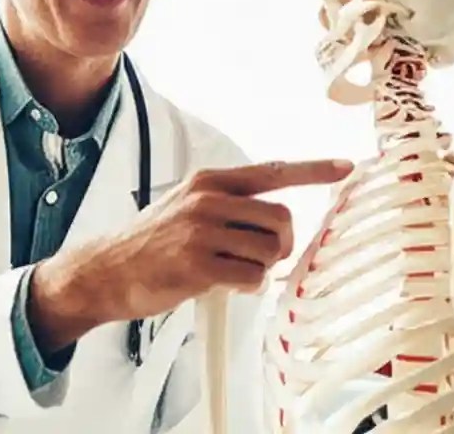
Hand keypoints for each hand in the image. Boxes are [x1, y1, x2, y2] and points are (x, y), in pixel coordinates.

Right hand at [28, 159, 352, 352]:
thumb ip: (230, 205)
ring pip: (269, 250)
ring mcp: (202, 231)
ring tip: (232, 270)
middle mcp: (208, 199)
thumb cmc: (152, 243)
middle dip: (281, 244)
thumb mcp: (188, 206)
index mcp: (210, 181)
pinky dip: (247, 286)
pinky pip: (251, 277)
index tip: (347, 167)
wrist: (106, 270)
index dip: (314, 170)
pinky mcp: (197, 264)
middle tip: (261, 257)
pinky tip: (223, 283)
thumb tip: (277, 221)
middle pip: (281, 218)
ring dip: (261, 268)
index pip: (273, 170)